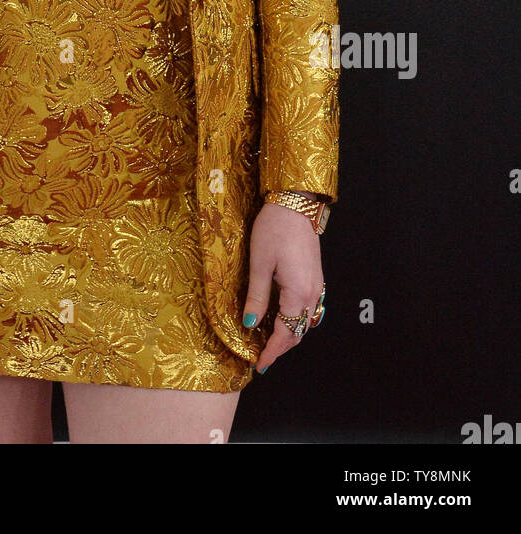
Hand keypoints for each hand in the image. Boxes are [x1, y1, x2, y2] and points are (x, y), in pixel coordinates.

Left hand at [243, 202, 324, 372]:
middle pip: (298, 331)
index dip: (272, 352)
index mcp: (298, 294)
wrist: (294, 204)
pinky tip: (281, 317)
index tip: (258, 364)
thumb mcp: (259, 264)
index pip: (286, 334)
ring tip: (269, 340)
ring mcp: (317, 285)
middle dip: (280, 347)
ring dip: (289, 334)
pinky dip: (295, 319)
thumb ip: (257, 297)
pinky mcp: (316, 277)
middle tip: (261, 356)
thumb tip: (250, 324)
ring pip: (305, 321)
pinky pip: (308, 308)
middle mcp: (313, 293)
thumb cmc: (274, 229)